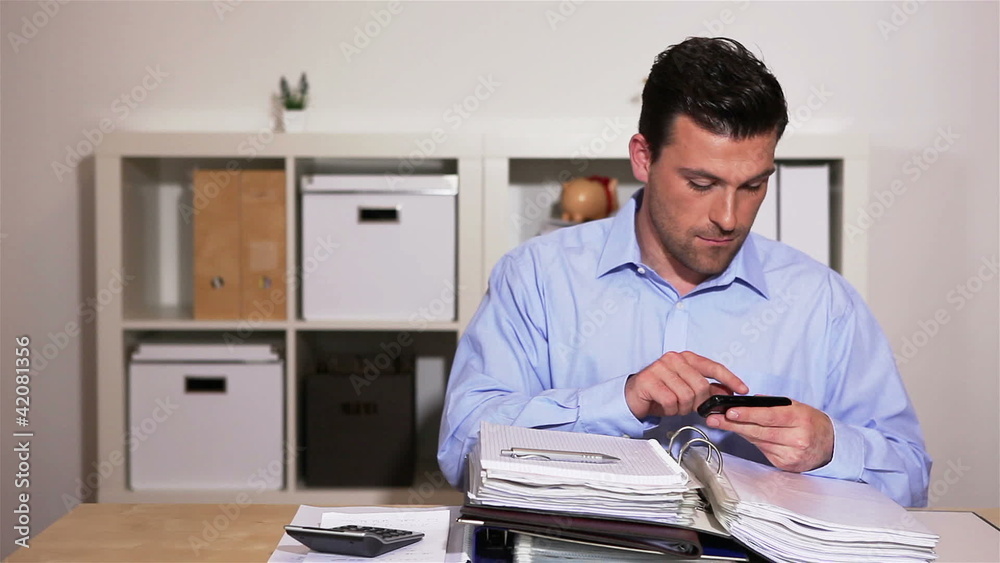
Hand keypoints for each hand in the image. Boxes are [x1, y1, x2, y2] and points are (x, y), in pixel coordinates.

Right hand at [624, 351, 748, 418]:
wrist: (634, 396)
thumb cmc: (662, 392)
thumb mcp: (688, 389)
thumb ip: (708, 389)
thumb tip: (728, 392)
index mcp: (686, 358)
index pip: (713, 366)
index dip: (730, 379)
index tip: (742, 389)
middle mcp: (673, 359)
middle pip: (701, 385)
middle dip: (698, 402)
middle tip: (690, 407)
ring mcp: (660, 368)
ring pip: (686, 395)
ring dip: (682, 408)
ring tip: (674, 405)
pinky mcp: (648, 380)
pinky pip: (670, 401)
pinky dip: (670, 409)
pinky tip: (664, 406)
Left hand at [705, 399, 833, 472]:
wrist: (830, 444)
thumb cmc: (810, 421)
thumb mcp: (796, 406)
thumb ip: (772, 404)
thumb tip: (746, 402)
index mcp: (801, 419)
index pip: (770, 417)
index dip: (748, 415)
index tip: (729, 411)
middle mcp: (797, 439)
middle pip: (760, 432)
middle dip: (734, 424)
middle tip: (714, 418)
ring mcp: (792, 455)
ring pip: (758, 442)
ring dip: (739, 431)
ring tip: (721, 422)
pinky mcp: (786, 465)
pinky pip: (763, 451)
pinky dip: (752, 441)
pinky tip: (742, 433)